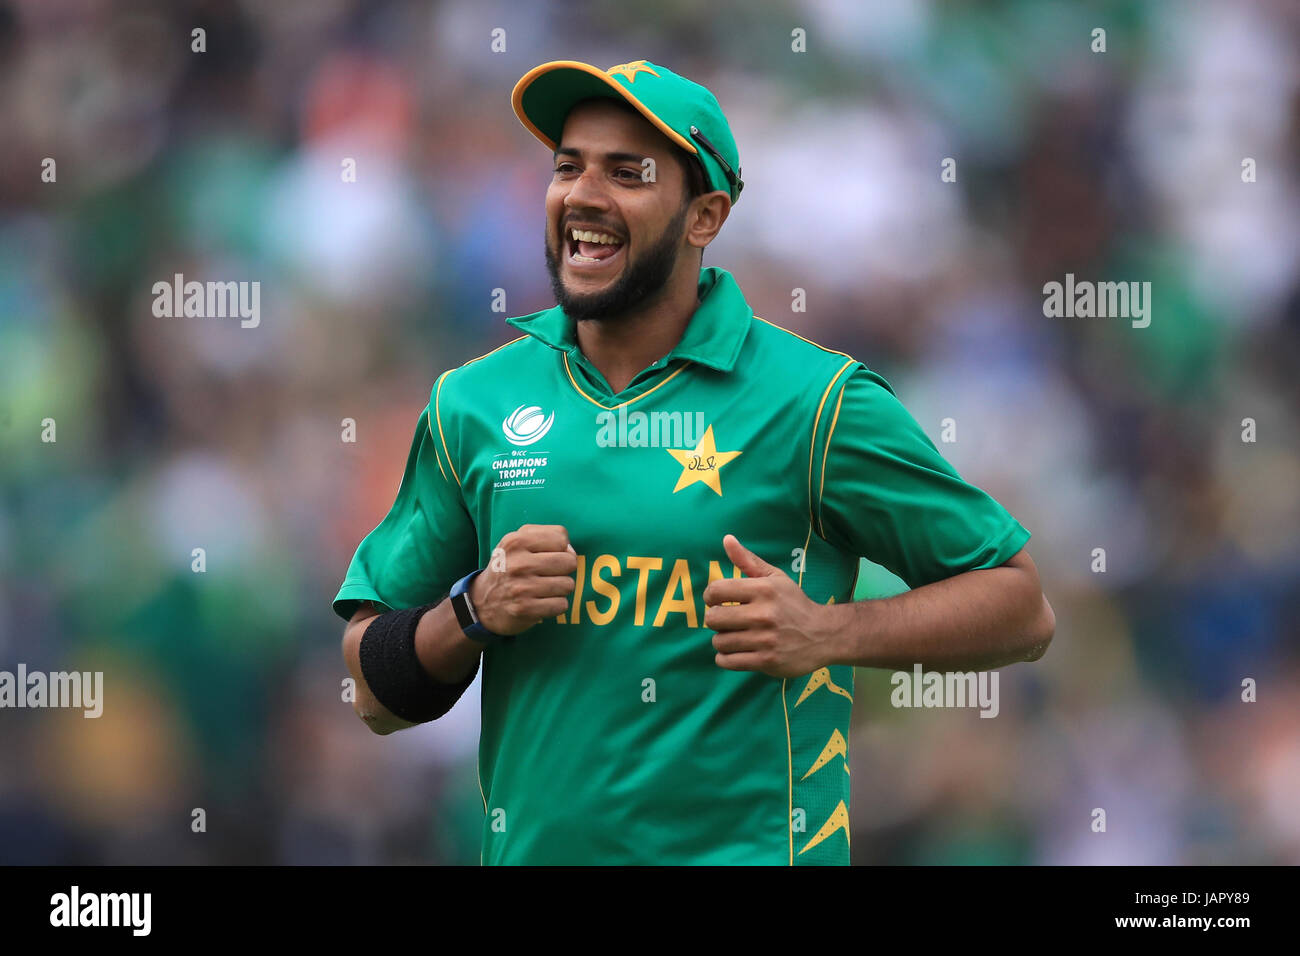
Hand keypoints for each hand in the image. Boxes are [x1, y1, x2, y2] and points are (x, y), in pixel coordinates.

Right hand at [469, 524, 576, 635]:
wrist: (481, 603)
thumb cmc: (508, 568)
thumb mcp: (516, 542)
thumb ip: (546, 536)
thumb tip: (571, 551)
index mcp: (516, 541)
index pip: (561, 538)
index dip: (561, 548)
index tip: (547, 556)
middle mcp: (518, 563)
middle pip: (569, 561)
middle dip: (564, 569)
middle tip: (547, 574)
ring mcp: (521, 587)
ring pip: (568, 584)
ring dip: (560, 589)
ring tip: (543, 589)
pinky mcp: (525, 609)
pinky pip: (561, 605)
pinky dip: (555, 605)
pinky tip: (541, 602)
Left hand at [703, 534, 839, 677]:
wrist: (824, 635)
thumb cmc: (794, 604)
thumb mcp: (775, 578)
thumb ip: (748, 560)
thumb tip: (727, 539)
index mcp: (764, 590)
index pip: (716, 591)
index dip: (710, 596)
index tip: (717, 601)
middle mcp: (764, 614)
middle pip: (713, 618)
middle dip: (715, 619)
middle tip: (726, 620)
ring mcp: (765, 640)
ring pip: (719, 642)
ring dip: (722, 640)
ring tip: (734, 636)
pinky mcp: (767, 661)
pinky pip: (727, 661)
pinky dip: (726, 658)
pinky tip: (736, 651)